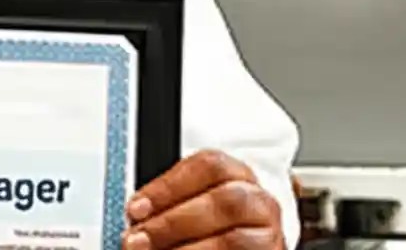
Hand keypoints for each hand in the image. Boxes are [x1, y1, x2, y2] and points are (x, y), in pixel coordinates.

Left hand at [123, 150, 282, 249]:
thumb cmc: (206, 229)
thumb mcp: (188, 206)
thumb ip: (167, 206)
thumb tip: (136, 217)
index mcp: (236, 175)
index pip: (208, 165)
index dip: (167, 186)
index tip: (136, 208)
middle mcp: (258, 201)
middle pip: (222, 200)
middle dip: (172, 222)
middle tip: (139, 238)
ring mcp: (269, 234)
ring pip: (232, 239)